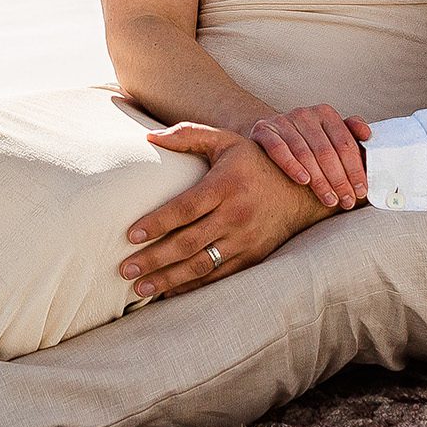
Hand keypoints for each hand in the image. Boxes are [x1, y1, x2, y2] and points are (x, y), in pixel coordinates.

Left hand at [123, 124, 334, 298]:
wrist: (301, 189)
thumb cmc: (254, 161)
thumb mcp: (225, 141)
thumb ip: (188, 136)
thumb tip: (149, 138)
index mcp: (226, 185)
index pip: (185, 208)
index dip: (157, 223)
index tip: (130, 235)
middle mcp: (236, 215)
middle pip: (188, 242)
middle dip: (154, 259)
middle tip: (124, 269)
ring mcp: (246, 240)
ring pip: (201, 265)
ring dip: (168, 278)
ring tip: (140, 288)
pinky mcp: (253, 257)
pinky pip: (218, 277)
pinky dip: (192, 286)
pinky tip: (169, 290)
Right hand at [248, 105, 369, 208]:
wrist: (268, 134)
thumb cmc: (305, 140)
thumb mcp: (329, 135)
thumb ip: (350, 134)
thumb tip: (368, 134)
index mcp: (325, 113)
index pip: (344, 143)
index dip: (355, 169)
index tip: (361, 191)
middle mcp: (305, 114)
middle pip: (326, 151)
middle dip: (339, 180)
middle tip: (346, 200)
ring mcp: (283, 121)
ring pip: (305, 153)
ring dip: (319, 180)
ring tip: (329, 199)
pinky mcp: (264, 129)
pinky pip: (279, 149)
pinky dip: (292, 166)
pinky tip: (303, 181)